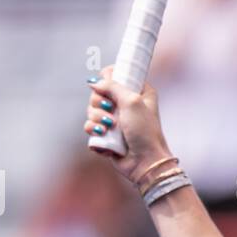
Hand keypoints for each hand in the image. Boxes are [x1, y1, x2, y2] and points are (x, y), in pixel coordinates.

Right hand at [83, 65, 174, 184]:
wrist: (145, 162)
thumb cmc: (144, 131)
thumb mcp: (132, 101)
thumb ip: (112, 86)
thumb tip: (93, 82)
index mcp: (137, 92)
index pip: (115, 75)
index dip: (107, 79)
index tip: (106, 86)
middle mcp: (125, 105)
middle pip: (98, 93)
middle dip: (99, 103)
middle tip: (109, 110)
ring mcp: (115, 120)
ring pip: (91, 110)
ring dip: (96, 118)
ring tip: (109, 127)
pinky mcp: (106, 135)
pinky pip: (90, 126)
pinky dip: (93, 130)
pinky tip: (103, 136)